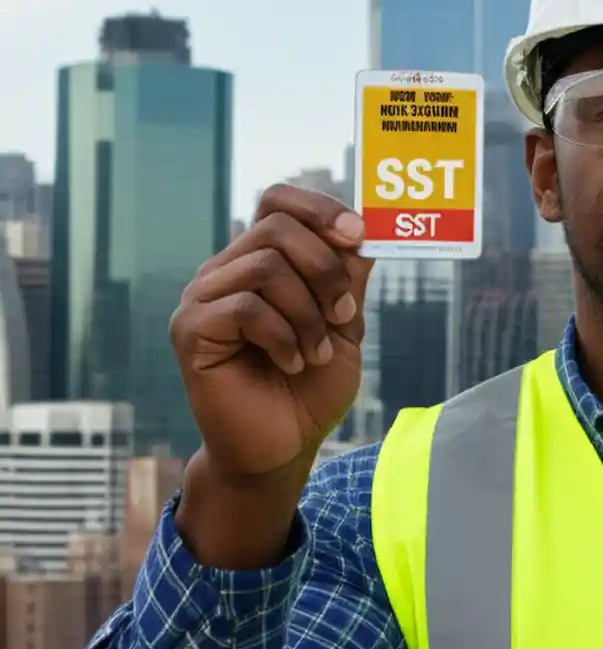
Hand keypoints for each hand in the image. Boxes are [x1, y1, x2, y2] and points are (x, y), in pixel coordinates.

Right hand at [170, 184, 373, 477]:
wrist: (282, 448)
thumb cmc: (311, 387)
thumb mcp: (344, 324)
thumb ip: (349, 276)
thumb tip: (364, 226)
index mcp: (260, 260)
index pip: (277, 200)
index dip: (319, 208)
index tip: (359, 234)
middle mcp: (226, 270)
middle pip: (278, 227)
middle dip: (326, 269)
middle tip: (343, 316)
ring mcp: (203, 298)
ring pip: (266, 267)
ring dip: (308, 313)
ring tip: (316, 353)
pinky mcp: (191, 330)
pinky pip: (245, 308)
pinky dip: (283, 336)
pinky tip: (291, 363)